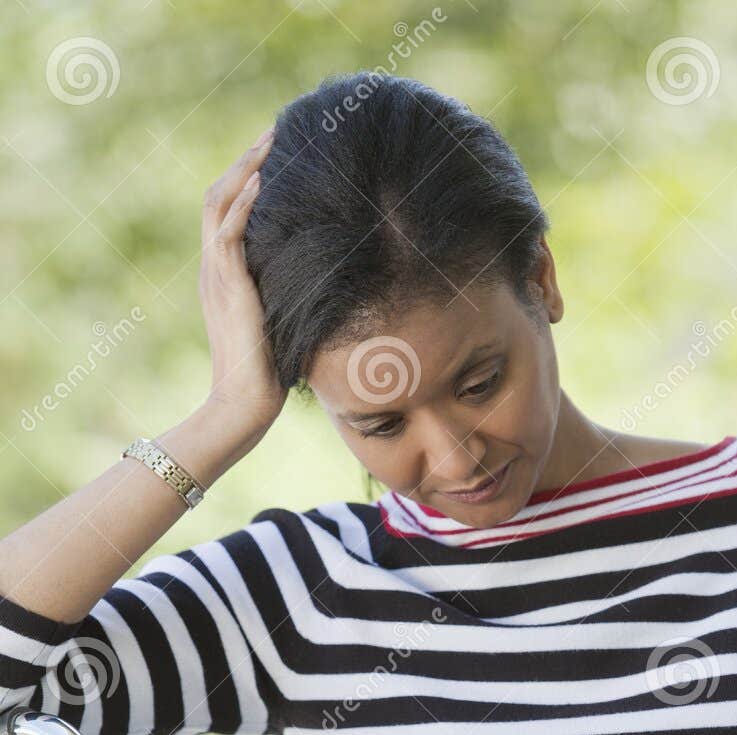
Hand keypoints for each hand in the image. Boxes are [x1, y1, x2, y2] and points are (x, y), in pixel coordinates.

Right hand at [199, 125, 286, 436]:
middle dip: (246, 160)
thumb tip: (326, 283)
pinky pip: (228, 230)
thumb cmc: (269, 376)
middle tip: (276, 131)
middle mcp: (213, 267)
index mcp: (223, 275)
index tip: (276, 155)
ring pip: (219, 202)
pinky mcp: (227, 285)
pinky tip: (264, 178)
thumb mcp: (281, 324)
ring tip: (271, 140)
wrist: (245, 404)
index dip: (247, 179)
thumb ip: (289, 297)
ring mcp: (216, 274)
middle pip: (219, 194)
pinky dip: (244, 200)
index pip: (227, 212)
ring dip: (245, 167)